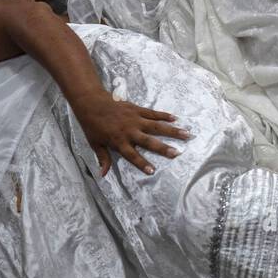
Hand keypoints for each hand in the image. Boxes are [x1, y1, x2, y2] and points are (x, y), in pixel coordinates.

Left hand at [71, 91, 191, 176]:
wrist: (91, 102)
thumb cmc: (92, 125)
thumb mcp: (95, 144)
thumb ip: (103, 158)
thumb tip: (103, 175)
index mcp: (119, 142)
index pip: (132, 155)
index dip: (142, 163)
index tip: (152, 171)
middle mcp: (130, 131)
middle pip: (149, 141)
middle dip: (163, 148)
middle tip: (176, 153)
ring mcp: (135, 119)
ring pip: (156, 126)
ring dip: (172, 130)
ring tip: (186, 134)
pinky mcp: (137, 109)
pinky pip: (153, 113)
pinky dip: (164, 115)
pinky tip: (176, 119)